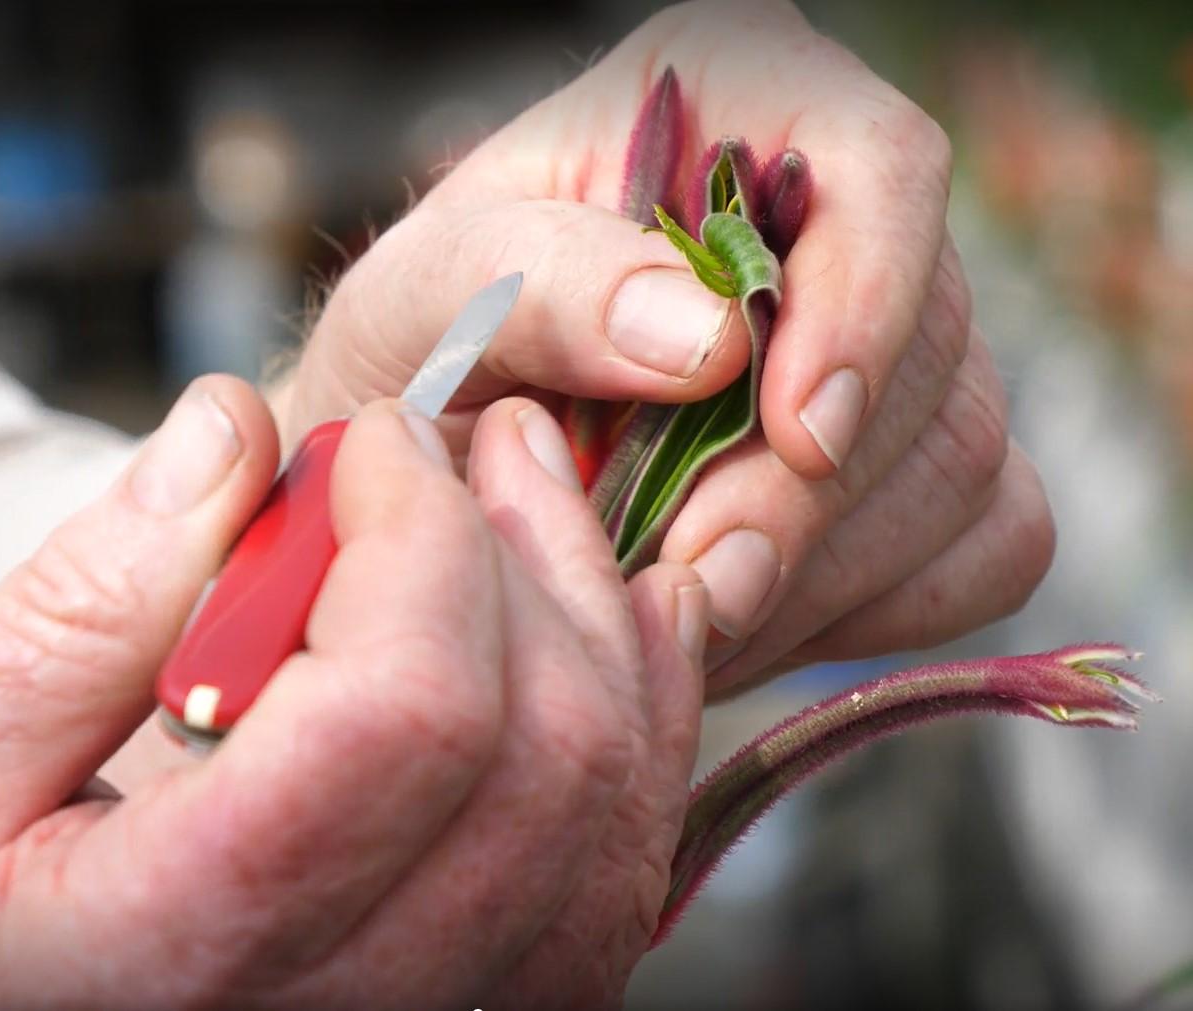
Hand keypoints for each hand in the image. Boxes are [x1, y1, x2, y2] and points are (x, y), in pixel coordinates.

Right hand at [0, 378, 706, 1008]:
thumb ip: (87, 602)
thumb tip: (233, 434)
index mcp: (187, 950)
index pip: (402, 714)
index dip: (417, 537)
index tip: (376, 443)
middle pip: (536, 752)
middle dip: (520, 555)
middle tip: (479, 442)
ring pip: (603, 810)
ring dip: (592, 620)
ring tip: (537, 498)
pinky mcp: (483, 1006)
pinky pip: (614, 869)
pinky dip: (634, 720)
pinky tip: (615, 619)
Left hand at [272, 0, 1053, 693]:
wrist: (443, 470)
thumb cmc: (425, 359)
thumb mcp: (427, 302)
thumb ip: (542, 286)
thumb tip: (713, 338)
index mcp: (733, 103)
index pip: (880, 170)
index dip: (862, 308)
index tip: (798, 436)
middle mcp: (837, 212)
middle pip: (932, 343)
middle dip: (806, 493)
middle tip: (684, 572)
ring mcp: (897, 342)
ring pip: (964, 462)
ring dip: (820, 568)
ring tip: (678, 598)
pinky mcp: (927, 459)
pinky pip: (986, 543)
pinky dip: (873, 602)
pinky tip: (753, 603)